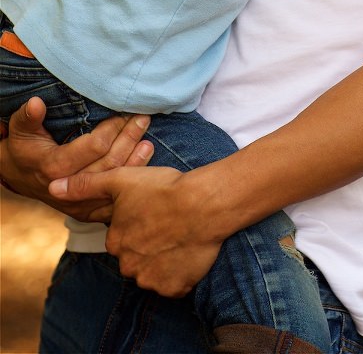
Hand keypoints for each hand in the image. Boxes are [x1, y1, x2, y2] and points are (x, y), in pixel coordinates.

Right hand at [0, 97, 152, 216]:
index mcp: (54, 167)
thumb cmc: (23, 147)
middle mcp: (69, 189)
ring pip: (115, 182)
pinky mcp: (88, 210)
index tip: (124, 112)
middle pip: (110, 163)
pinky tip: (143, 162)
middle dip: (129, 138)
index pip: (94, 147)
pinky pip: (115, 198)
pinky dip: (131, 180)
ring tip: (148, 139)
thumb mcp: (21, 129)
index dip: (112, 128)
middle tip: (143, 118)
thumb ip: (28, 117)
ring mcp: (79, 202)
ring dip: (135, 159)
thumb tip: (35, 103)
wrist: (20, 177)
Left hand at [49, 167, 221, 295]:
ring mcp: (151, 280)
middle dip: (148, 245)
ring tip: (180, 234)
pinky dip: (180, 272)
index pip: (122, 237)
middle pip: (136, 257)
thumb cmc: (165, 189)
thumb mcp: (121, 179)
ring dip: (163, 260)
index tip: (154, 211)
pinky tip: (188, 250)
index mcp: (116, 241)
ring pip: (153, 272)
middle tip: (168, 223)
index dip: (139, 223)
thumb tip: (53, 188)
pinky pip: (174, 284)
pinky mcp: (174, 289)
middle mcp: (128, 265)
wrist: (203, 204)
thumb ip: (86, 185)